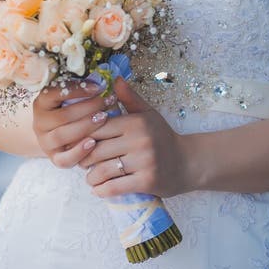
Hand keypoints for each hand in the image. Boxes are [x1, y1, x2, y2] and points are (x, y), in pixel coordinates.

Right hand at [32, 79, 117, 167]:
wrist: (58, 134)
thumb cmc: (73, 110)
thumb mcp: (76, 97)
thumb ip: (91, 88)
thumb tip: (118, 80)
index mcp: (42, 103)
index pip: (54, 92)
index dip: (77, 89)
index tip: (98, 87)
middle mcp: (39, 123)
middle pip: (63, 115)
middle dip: (87, 108)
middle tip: (107, 102)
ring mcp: (45, 142)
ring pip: (62, 136)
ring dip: (84, 126)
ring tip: (103, 118)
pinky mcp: (55, 158)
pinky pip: (64, 159)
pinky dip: (79, 152)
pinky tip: (93, 143)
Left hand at [79, 77, 192, 198]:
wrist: (188, 163)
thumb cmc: (163, 137)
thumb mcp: (148, 114)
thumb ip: (129, 98)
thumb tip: (115, 79)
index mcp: (136, 122)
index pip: (98, 128)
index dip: (84, 136)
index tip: (80, 144)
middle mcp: (139, 140)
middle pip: (97, 150)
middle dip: (85, 159)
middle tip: (82, 162)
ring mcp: (144, 161)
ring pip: (103, 170)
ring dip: (91, 177)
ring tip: (91, 177)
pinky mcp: (146, 181)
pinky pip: (115, 187)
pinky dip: (102, 190)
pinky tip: (98, 188)